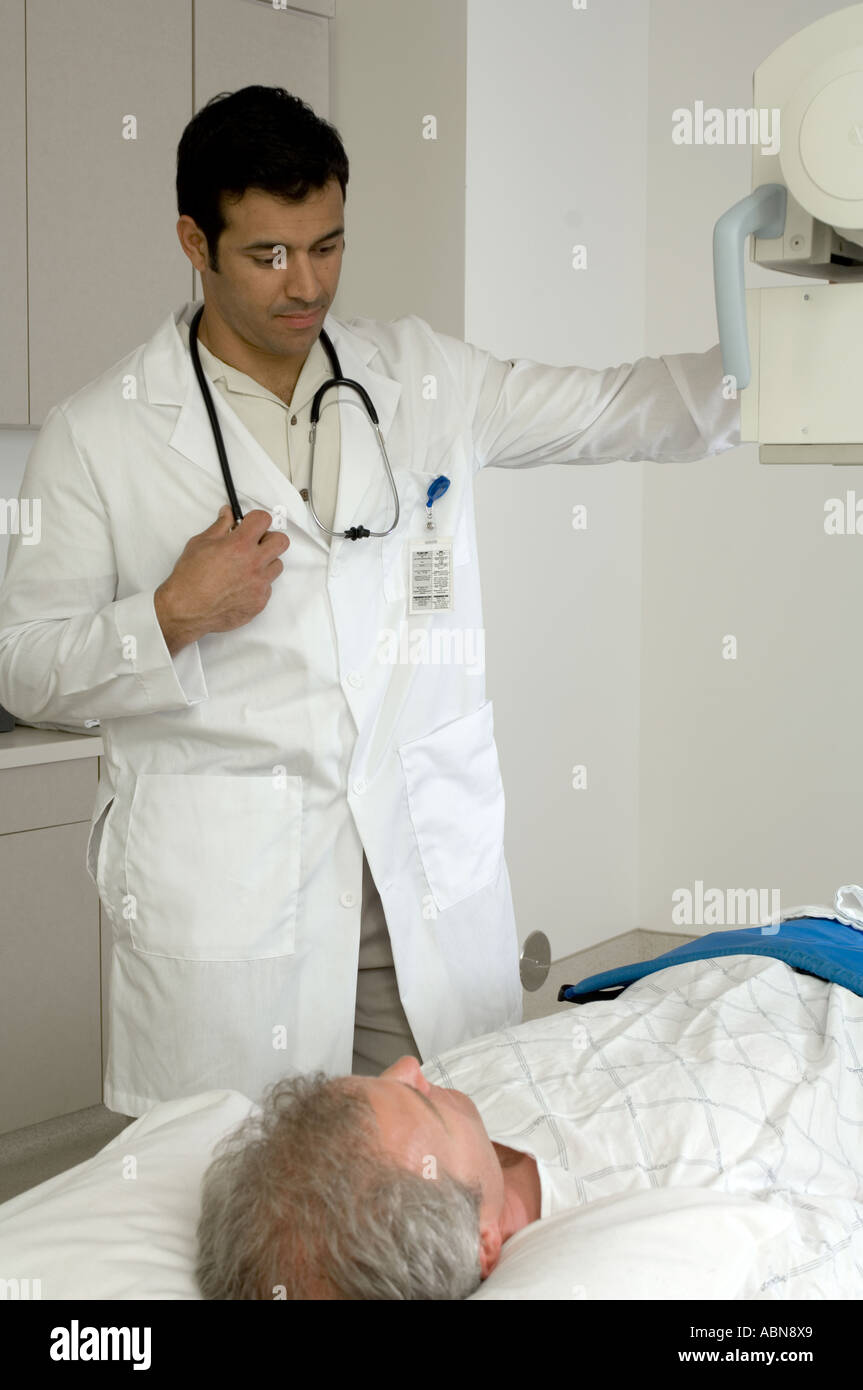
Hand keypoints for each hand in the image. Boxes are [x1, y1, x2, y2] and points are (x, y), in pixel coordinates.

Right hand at [155, 506, 289, 654]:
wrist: (186, 610)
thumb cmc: (189, 577)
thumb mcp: (200, 543)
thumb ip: (220, 526)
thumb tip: (228, 513)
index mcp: (240, 544)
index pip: (264, 519)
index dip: (256, 519)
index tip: (250, 524)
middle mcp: (254, 563)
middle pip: (281, 541)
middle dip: (268, 539)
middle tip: (254, 544)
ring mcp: (259, 584)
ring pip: (277, 565)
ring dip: (265, 562)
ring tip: (246, 567)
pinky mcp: (260, 602)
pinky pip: (268, 587)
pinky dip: (258, 583)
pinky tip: (240, 585)